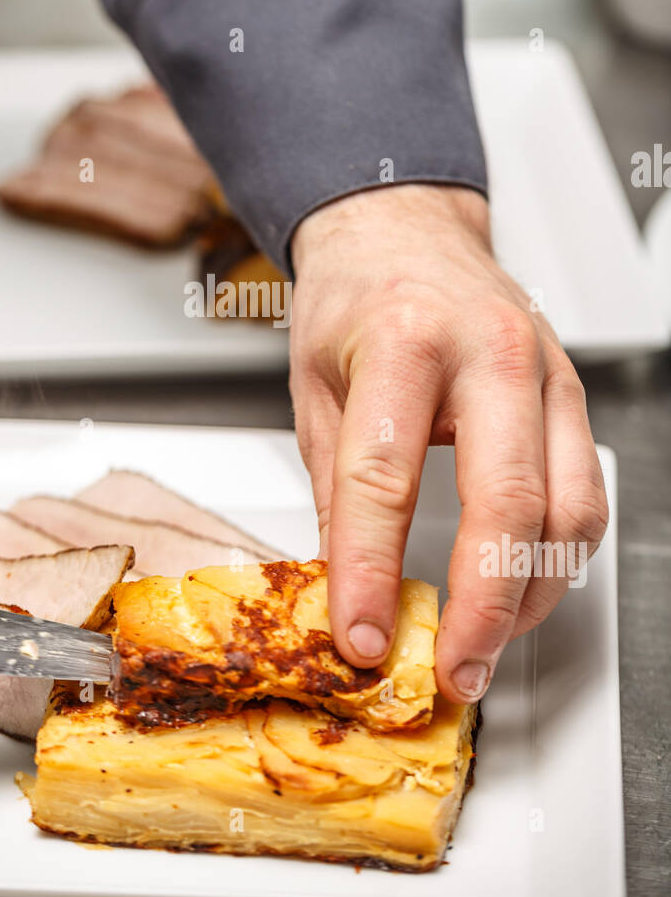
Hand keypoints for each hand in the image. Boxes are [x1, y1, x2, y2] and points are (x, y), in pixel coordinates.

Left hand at [289, 184, 608, 702]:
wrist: (404, 227)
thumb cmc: (355, 296)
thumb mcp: (315, 387)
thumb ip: (334, 491)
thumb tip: (346, 590)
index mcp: (403, 342)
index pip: (385, 480)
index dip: (371, 572)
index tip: (361, 634)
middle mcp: (489, 353)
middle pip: (505, 503)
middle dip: (480, 606)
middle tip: (450, 669)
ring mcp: (544, 372)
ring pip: (565, 510)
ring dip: (527, 596)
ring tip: (482, 645)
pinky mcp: (570, 395)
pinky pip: (582, 495)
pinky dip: (556, 558)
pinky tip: (517, 589)